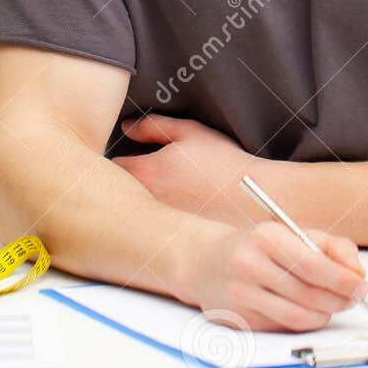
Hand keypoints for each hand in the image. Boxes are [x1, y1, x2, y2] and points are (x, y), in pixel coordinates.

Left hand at [111, 113, 260, 223]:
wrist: (255, 198)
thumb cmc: (223, 163)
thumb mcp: (189, 133)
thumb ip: (152, 127)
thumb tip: (126, 128)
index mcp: (145, 172)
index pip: (111, 166)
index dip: (121, 160)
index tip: (133, 159)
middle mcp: (145, 201)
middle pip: (118, 193)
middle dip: (124, 186)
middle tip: (147, 179)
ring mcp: (158, 224)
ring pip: (135, 214)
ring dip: (140, 206)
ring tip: (168, 197)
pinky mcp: (172, 240)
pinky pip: (154, 231)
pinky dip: (157, 225)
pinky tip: (177, 216)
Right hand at [181, 222, 367, 332]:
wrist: (204, 261)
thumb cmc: (255, 246)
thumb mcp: (291, 233)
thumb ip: (331, 247)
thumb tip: (357, 273)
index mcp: (265, 237)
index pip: (312, 265)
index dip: (342, 280)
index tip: (361, 286)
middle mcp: (248, 265)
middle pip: (308, 294)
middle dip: (339, 300)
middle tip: (353, 297)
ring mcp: (241, 295)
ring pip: (298, 317)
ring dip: (323, 315)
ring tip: (330, 305)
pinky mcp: (239, 319)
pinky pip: (283, 327)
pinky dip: (303, 322)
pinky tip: (306, 310)